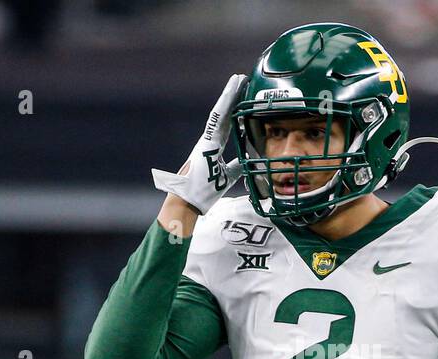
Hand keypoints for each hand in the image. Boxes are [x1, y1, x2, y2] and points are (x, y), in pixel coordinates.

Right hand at [151, 73, 246, 214]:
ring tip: (238, 78)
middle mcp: (209, 139)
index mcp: (214, 146)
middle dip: (234, 96)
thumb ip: (237, 164)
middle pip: (225, 113)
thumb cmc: (204, 191)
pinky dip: (224, 104)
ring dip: (229, 94)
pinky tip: (231, 91)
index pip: (229, 124)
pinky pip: (216, 120)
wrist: (187, 200)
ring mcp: (206, 139)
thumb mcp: (227, 176)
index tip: (246, 95)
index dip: (237, 109)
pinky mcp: (205, 142)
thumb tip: (249, 158)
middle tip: (243, 79)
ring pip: (220, 112)